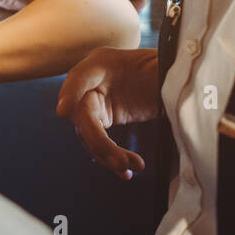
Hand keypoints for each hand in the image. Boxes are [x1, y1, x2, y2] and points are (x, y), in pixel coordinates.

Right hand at [56, 47, 159, 179]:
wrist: (170, 75)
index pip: (80, 77)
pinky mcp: (104, 117)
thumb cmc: (165, 66)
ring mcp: (96, 101)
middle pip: (82, 115)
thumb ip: (156, 76)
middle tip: (120, 162)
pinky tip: (126, 171)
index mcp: (101, 63)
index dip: (70, 93)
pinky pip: (98, 140)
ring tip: (130, 168)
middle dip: (98, 141)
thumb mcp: (161, 67)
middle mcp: (92, 82)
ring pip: (88, 133)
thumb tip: (152, 87)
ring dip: (107, 155)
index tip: (64, 112)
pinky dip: (110, 157)